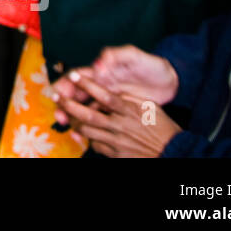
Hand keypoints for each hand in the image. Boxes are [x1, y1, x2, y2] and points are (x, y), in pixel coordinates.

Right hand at [46, 48, 177, 126]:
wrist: (171, 80)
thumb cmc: (151, 65)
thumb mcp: (133, 56)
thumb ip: (114, 56)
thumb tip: (97, 65)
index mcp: (100, 72)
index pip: (75, 77)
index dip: (63, 85)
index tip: (56, 94)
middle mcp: (101, 86)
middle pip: (75, 95)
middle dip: (64, 105)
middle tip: (61, 117)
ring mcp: (109, 100)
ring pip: (85, 109)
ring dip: (74, 118)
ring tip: (70, 128)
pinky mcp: (119, 112)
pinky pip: (101, 119)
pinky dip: (92, 126)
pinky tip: (87, 134)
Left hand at [51, 71, 180, 157]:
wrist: (174, 152)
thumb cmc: (162, 127)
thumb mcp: (148, 106)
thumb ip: (129, 97)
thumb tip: (113, 89)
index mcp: (129, 111)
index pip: (104, 95)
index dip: (87, 84)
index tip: (74, 75)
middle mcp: (121, 126)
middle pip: (88, 115)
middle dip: (69, 104)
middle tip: (57, 96)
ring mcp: (117, 142)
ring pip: (87, 131)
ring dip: (74, 122)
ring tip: (66, 115)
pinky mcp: (117, 155)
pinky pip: (96, 145)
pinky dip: (88, 138)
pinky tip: (85, 132)